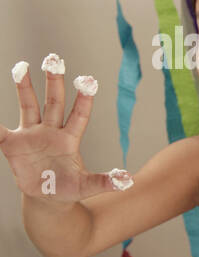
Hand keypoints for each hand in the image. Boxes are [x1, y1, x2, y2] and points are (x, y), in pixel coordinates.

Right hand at [0, 54, 128, 201]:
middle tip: (53, 59)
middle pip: (53, 102)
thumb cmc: (69, 188)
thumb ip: (104, 182)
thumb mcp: (87, 187)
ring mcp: (31, 135)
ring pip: (28, 106)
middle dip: (54, 82)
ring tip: (21, 66)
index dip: (84, 100)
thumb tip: (128, 180)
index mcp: (69, 139)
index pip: (78, 115)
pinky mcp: (13, 144)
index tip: (89, 81)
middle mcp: (51, 132)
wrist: (47, 197)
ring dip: (24, 87)